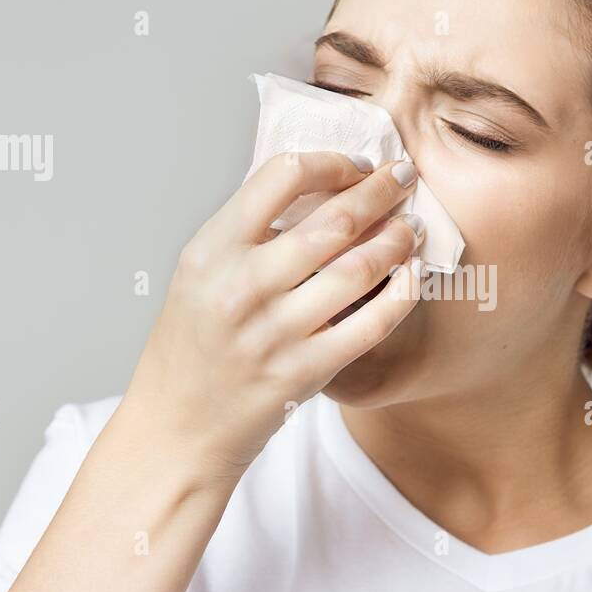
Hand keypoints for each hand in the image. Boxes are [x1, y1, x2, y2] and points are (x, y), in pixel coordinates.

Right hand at [120, 152, 424, 483]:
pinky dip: (403, 292)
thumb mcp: (199, 275)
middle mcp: (243, 287)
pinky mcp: (306, 371)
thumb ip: (246, 232)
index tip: (356, 164)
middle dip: (381, 190)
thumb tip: (312, 184)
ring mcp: (276, 332)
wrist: (178, 429)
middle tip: (404, 176)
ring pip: (361, 267)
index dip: (331, 162)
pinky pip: (373, 322)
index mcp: (212, 251)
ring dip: (399, 239)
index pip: (281, 176)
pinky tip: (413, 274)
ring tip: (412, 227)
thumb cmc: (192, 348)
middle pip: (334, 219)